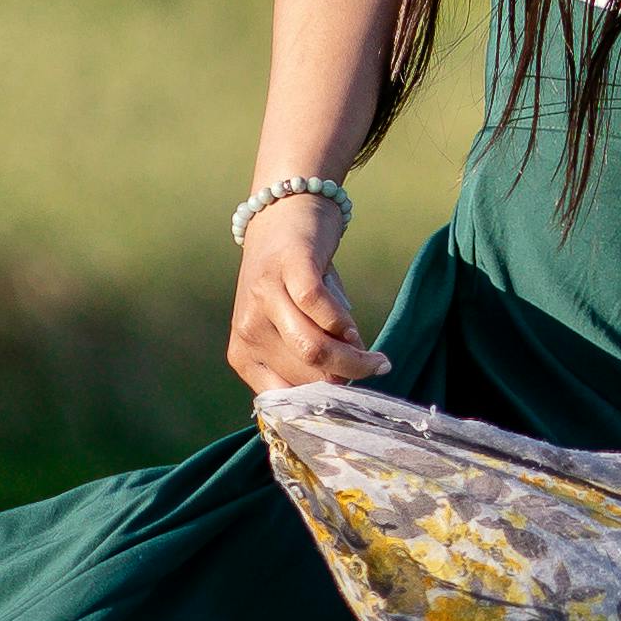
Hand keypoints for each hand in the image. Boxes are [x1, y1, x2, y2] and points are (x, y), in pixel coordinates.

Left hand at [228, 200, 384, 397]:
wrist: (282, 214)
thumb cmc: (292, 282)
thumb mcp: (287, 328)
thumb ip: (306, 360)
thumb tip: (342, 387)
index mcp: (244, 353)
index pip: (284, 399)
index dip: (320, 407)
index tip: (350, 407)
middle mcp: (248, 329)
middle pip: (305, 377)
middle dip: (344, 381)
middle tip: (372, 373)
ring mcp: (265, 296)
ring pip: (313, 350)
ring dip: (353, 361)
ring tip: (377, 361)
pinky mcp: (290, 267)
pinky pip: (321, 308)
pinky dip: (345, 325)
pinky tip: (357, 331)